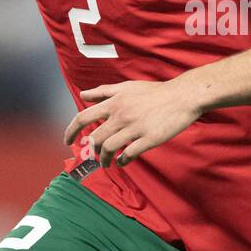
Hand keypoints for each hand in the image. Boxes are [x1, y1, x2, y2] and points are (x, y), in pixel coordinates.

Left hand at [63, 79, 203, 167]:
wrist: (182, 96)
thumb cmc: (154, 92)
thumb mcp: (126, 87)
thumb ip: (103, 91)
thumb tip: (83, 95)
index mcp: (114, 102)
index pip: (83, 117)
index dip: (71, 131)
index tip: (67, 141)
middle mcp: (121, 114)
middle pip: (95, 138)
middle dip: (92, 151)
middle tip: (95, 156)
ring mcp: (135, 127)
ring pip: (109, 148)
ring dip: (104, 159)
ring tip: (107, 163)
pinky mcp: (149, 138)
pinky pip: (129, 155)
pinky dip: (122, 161)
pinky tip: (123, 161)